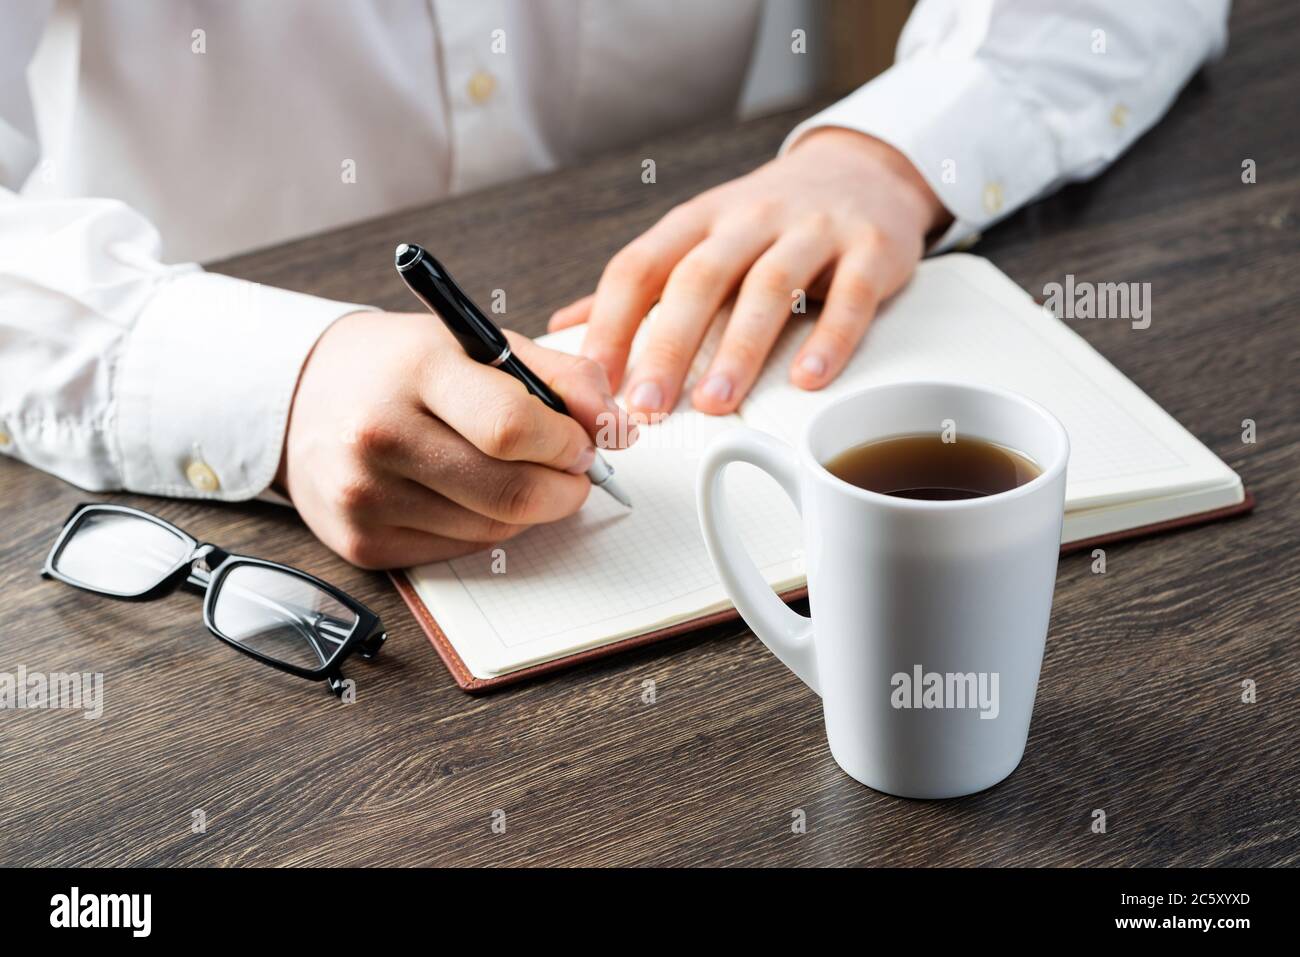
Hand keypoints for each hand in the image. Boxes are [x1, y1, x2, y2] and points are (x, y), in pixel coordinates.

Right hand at [276, 311, 638, 567]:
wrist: (301, 397)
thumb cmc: (401, 367)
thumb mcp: (476, 342)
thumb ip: (561, 375)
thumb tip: (618, 428)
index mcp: (414, 372)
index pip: (514, 429)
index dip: (567, 444)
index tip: (582, 442)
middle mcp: (378, 436)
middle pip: (511, 493)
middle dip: (564, 487)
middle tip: (572, 471)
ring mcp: (365, 497)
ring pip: (493, 529)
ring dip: (527, 509)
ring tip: (515, 473)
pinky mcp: (362, 544)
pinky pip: (459, 550)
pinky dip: (484, 527)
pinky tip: (466, 493)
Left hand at [552, 129, 949, 415]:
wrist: (861, 169)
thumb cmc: (767, 219)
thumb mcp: (698, 235)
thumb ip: (639, 284)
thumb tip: (563, 326)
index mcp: (697, 220)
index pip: (640, 266)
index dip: (611, 323)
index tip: (593, 379)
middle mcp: (750, 218)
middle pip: (699, 278)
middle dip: (668, 345)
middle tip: (645, 405)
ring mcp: (812, 230)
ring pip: (769, 287)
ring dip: (739, 350)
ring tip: (715, 404)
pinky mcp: (871, 249)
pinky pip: (850, 296)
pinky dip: (829, 338)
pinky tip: (808, 380)